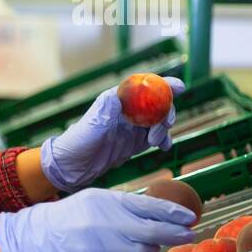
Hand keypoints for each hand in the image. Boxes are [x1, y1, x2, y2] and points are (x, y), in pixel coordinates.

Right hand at [0, 189, 196, 251]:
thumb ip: (127, 206)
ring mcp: (99, 250)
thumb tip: (164, 213)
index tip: (190, 218)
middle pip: (152, 234)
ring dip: (149, 248)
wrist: (35, 239)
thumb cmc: (70, 216)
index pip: (149, 208)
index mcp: (105, 203)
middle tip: (188, 234)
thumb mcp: (97, 200)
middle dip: (175, 235)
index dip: (174, 214)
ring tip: (142, 241)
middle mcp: (104, 226)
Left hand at [40, 77, 184, 192]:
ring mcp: (132, 126)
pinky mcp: (134, 142)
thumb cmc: (78, 142)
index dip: (163, 84)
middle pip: (157, 103)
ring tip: (155, 141)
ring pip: (159, 120)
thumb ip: (105, 110)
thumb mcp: (92, 125)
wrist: (72, 167)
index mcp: (117, 100)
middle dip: (166, 111)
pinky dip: (164, 140)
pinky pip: (156, 137)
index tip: (179, 87)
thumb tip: (116, 95)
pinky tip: (163, 147)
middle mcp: (127, 111)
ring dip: (164, 128)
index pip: (143, 86)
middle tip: (164, 125)